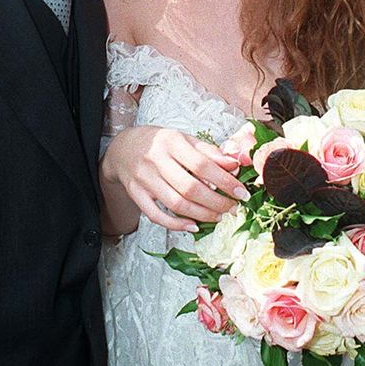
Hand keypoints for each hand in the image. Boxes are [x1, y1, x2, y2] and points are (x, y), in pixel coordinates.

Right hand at [101, 125, 247, 233]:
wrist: (123, 148)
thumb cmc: (159, 143)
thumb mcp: (184, 139)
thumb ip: (209, 152)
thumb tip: (235, 164)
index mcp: (172, 142)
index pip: (202, 164)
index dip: (225, 181)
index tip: (241, 192)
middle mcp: (156, 160)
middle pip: (190, 188)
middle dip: (216, 202)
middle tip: (232, 208)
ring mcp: (144, 179)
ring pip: (176, 203)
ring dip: (201, 214)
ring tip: (218, 217)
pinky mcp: (136, 194)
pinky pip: (156, 215)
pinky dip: (176, 224)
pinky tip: (193, 226)